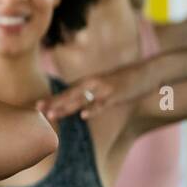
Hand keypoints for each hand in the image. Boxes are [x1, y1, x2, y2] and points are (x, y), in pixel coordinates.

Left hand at [36, 61, 157, 120]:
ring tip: (51, 115)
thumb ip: (92, 94)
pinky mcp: (117, 94)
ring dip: (65, 107)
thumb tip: (79, 106)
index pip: (66, 92)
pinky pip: (103, 104)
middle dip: (52, 103)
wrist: (150, 70)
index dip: (51, 99)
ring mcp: (104, 89)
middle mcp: (93, 84)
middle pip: (69, 95)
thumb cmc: (127, 80)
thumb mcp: (105, 86)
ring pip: (81, 100)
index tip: (35, 106)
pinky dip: (94, 109)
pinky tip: (84, 116)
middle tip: (36, 110)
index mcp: (89, 83)